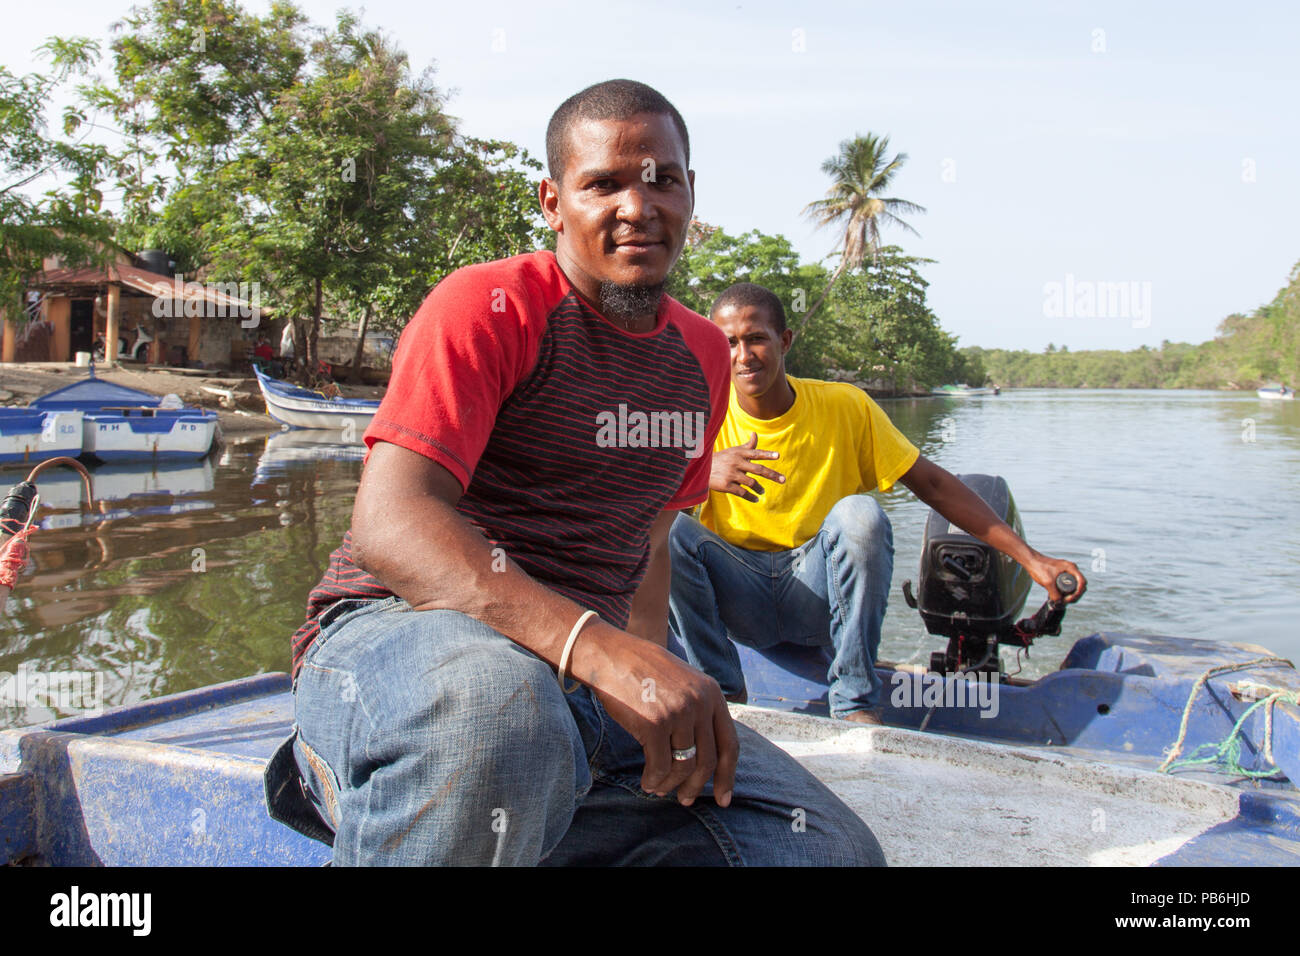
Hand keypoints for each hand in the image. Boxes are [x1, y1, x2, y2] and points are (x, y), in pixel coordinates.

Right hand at [587, 629, 738, 807]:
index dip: (728, 776)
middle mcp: (700, 703)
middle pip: (709, 760)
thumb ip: (699, 708)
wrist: (610, 655)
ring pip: (684, 766)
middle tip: (685, 800)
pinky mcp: (655, 723)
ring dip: (670, 784)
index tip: (723, 798)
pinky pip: (660, 766)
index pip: (730, 744)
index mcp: (712, 693)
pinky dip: (654, 780)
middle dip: (696, 786)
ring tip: (658, 788)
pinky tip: (647, 782)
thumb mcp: (683, 681)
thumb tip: (704, 754)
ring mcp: (678, 713)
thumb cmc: (642, 669)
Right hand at [710, 432, 784, 501]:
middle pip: (758, 469)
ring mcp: (731, 474)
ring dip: (759, 488)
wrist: (702, 470)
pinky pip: (742, 492)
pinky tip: (755, 499)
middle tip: (783, 480)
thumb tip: (755, 433)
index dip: (767, 454)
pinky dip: (750, 497)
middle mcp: (736, 462)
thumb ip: (748, 445)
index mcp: (739, 453)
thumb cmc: (722, 459)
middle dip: (772, 475)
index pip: (756, 453)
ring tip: (762, 491)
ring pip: (751, 482)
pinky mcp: (726, 485)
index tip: (778, 456)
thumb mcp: (733, 451)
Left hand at [1028, 554, 1086, 603]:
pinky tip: (1059, 596)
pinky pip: (1068, 585)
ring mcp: (1067, 572)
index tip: (1070, 598)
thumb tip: (1059, 603)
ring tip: (1061, 600)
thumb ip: (1054, 594)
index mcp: (1071, 568)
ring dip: (1070, 594)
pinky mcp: (1062, 575)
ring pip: (1074, 586)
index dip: (1078, 593)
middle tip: (1065, 601)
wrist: (1030, 561)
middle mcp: (1071, 569)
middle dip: (1074, 595)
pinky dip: (1066, 591)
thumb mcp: (1047, 582)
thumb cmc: (1039, 567)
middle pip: (1080, 585)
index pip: (1082, 582)